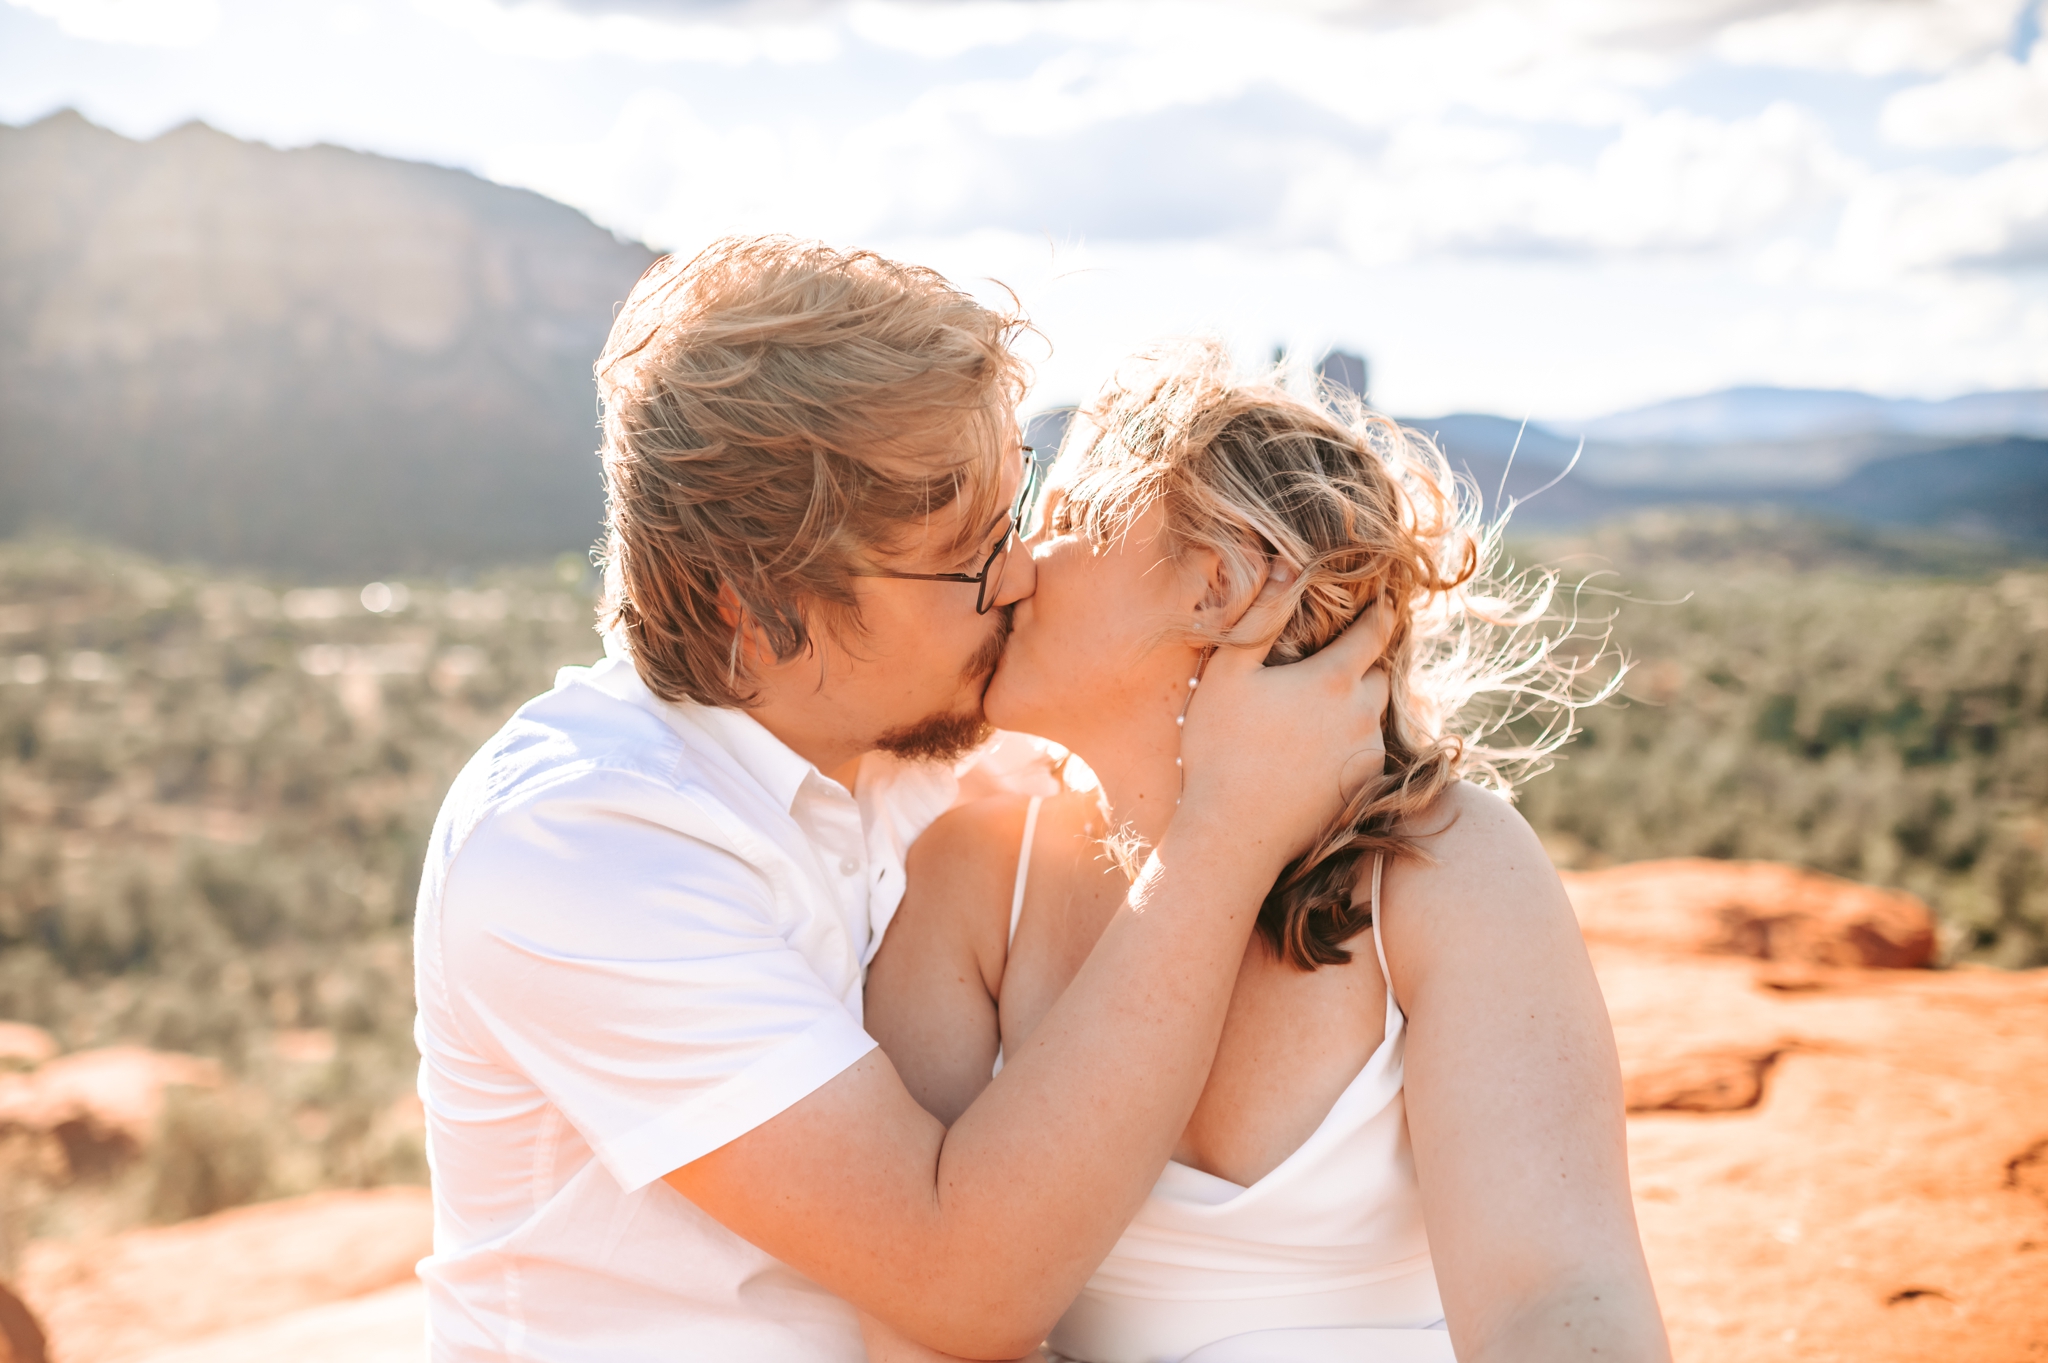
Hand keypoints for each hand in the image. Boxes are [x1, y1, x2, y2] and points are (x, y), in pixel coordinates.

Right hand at [1177, 599, 1392, 867]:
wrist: (1233, 834)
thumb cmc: (1221, 749)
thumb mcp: (1228, 673)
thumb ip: (1262, 616)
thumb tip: (1287, 565)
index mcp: (1335, 679)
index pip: (1376, 631)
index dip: (1379, 611)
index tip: (1381, 601)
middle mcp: (1363, 715)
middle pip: (1379, 674)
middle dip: (1365, 663)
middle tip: (1339, 659)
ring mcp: (1367, 755)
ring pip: (1372, 716)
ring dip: (1355, 707)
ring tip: (1318, 710)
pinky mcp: (1362, 788)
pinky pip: (1365, 752)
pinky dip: (1348, 743)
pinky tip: (1313, 751)